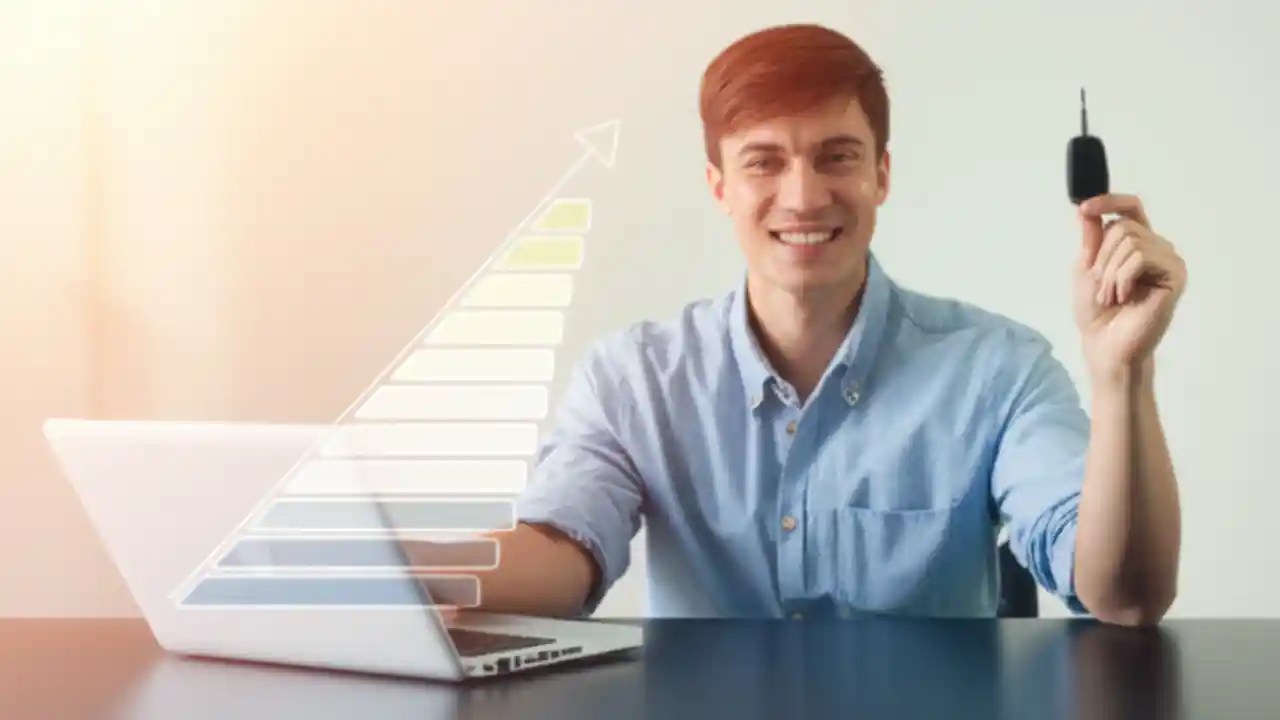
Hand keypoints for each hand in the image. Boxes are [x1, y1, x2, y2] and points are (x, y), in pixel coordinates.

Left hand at [1073, 194, 1186, 376]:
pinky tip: (1124, 298)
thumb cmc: (1097, 313)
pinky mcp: (1175, 275)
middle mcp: (1157, 247)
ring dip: (1110, 272)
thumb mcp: (1087, 269)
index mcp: (1137, 244)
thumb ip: (1092, 238)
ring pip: (1130, 241)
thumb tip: (1087, 208)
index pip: (1130, 208)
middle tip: (1101, 288)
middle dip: (1101, 258)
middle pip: (1122, 226)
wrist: (1106, 345)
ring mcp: (1168, 260)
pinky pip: (1140, 257)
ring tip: (1112, 296)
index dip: (1109, 201)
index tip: (1084, 208)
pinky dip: (1122, 278)